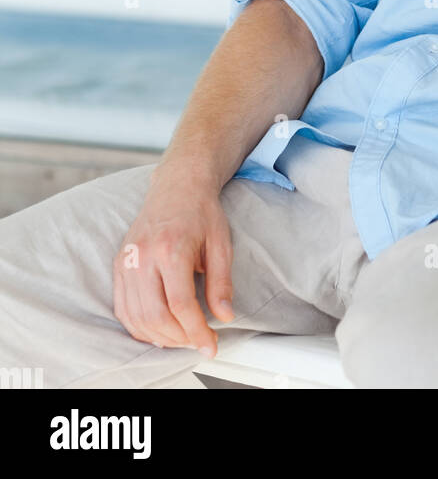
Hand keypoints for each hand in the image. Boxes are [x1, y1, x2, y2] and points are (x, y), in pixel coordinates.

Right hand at [112, 167, 235, 358]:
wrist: (177, 184)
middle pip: (155, 315)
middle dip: (179, 338)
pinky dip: (139, 326)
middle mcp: (143, 255)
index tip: (210, 345)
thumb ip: (221, 282)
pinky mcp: (119, 264)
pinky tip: (158, 329)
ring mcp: (127, 260)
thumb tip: (224, 316)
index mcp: (172, 248)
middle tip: (198, 341)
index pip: (181, 305)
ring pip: (136, 316)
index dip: (196, 332)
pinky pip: (123, 308)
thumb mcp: (221, 243)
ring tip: (181, 337)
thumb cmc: (201, 211)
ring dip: (159, 337)